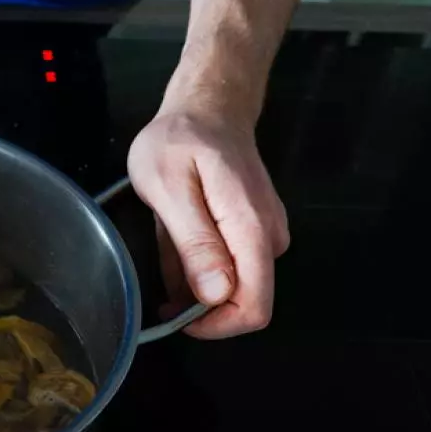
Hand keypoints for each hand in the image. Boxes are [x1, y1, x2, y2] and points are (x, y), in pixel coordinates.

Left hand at [127, 103, 289, 338]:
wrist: (209, 106)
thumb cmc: (181, 140)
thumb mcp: (169, 188)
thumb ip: (193, 242)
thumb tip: (214, 295)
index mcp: (250, 229)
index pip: (254, 306)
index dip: (215, 325)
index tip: (177, 317)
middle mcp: (268, 237)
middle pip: (244, 301)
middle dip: (200, 305)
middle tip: (161, 277)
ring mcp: (264, 234)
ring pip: (232, 286)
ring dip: (196, 282)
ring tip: (168, 241)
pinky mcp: (254, 232)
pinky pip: (228, 266)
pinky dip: (199, 266)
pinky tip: (178, 240)